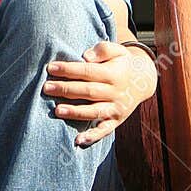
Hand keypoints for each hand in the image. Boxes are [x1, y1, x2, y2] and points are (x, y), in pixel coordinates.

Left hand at [42, 39, 157, 146]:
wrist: (143, 80)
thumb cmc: (122, 63)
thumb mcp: (118, 50)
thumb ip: (103, 49)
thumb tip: (86, 57)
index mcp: (114, 74)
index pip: (88, 71)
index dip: (69, 69)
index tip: (51, 67)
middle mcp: (116, 92)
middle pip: (88, 91)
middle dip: (66, 89)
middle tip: (46, 88)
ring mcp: (116, 108)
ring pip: (94, 111)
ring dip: (75, 112)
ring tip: (57, 111)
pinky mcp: (116, 121)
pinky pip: (104, 130)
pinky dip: (92, 136)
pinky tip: (78, 140)